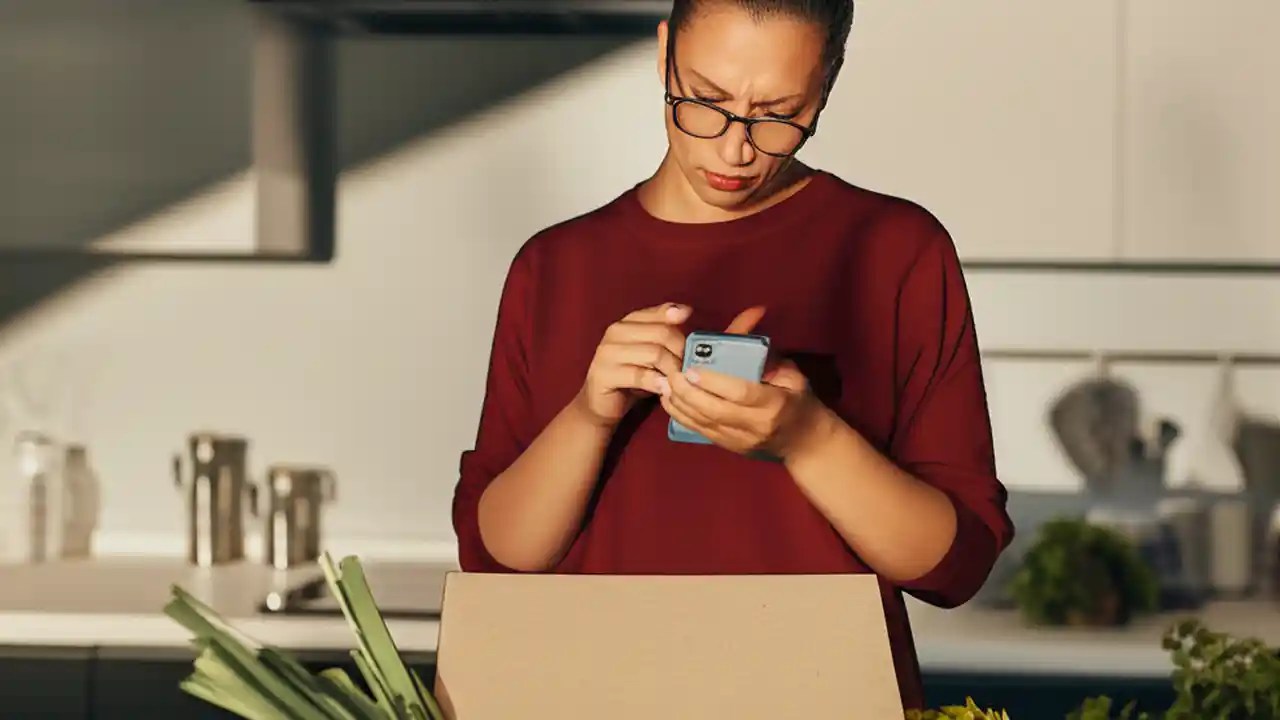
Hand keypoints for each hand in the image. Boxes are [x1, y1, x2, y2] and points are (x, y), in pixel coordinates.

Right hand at [573, 302, 691, 427]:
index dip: (681, 327)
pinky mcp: (604, 374)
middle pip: (662, 333)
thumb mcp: (650, 353)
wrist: (601, 404)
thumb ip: (665, 333)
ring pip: (654, 353)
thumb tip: (686, 310)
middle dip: (681, 352)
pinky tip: (665, 390)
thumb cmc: (632, 377)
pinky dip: (658, 384)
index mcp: (628, 321)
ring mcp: (607, 352)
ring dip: (672, 370)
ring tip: (679, 382)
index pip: (661, 314)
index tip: (694, 341)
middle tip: (689, 370)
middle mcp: (616, 331)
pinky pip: (640, 376)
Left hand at [661, 351, 829, 459]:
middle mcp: (755, 426)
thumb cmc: (800, 402)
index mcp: (775, 405)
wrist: (805, 444)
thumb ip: (767, 350)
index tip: (692, 368)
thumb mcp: (792, 375)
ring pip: (703, 423)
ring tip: (664, 382)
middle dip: (688, 392)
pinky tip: (668, 399)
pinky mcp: (728, 447)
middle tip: (671, 373)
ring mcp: (740, 440)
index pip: (741, 393)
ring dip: (679, 403)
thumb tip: (753, 314)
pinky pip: (700, 431)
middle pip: (715, 410)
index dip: (714, 382)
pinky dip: (681, 415)